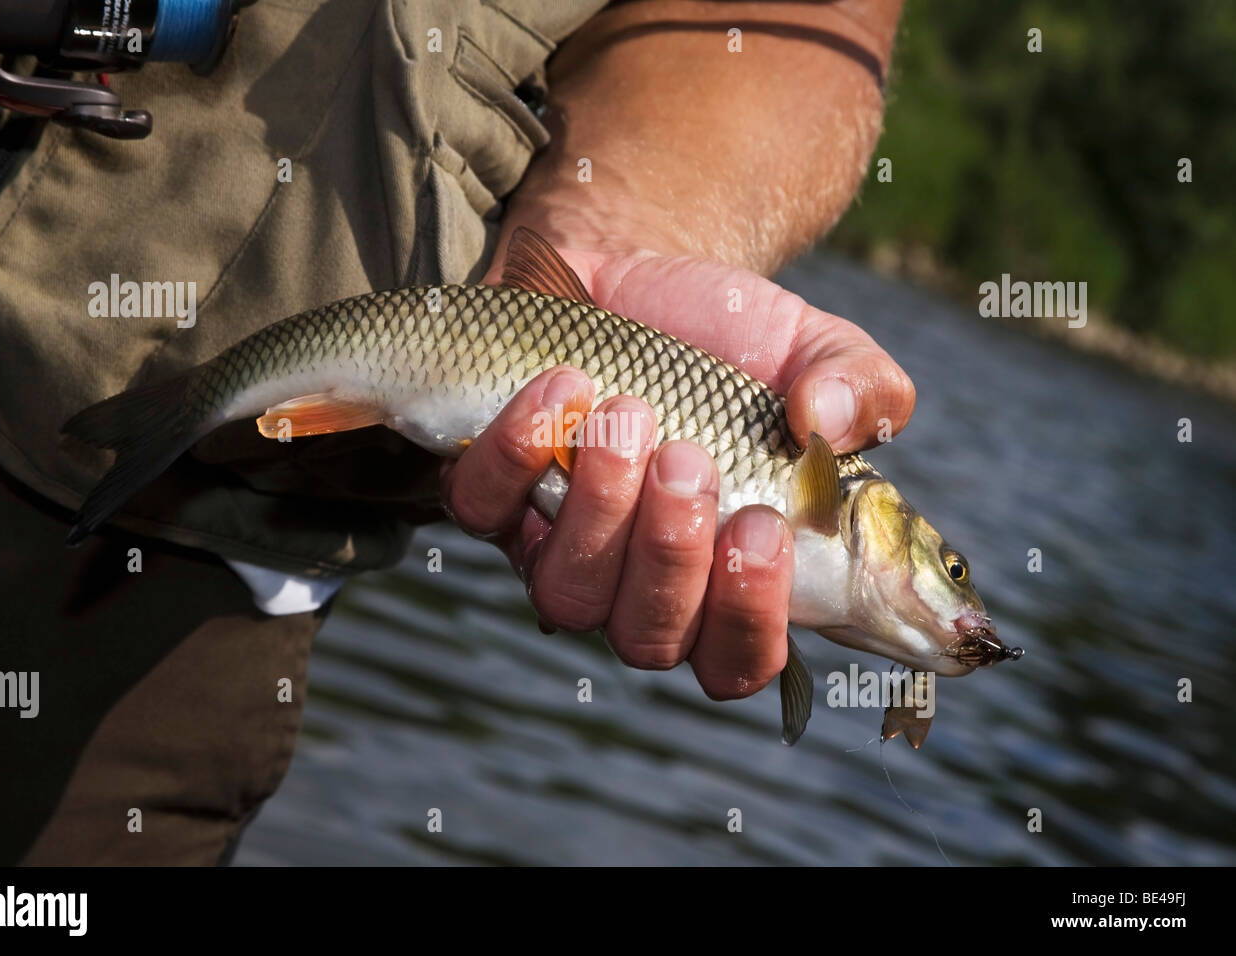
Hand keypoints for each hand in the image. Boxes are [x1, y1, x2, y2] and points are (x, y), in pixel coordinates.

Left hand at [440, 243, 914, 699]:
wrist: (634, 270)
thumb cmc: (729, 336)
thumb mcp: (817, 351)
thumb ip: (862, 389)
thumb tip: (827, 419)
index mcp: (726, 573)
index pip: (735, 659)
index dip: (746, 622)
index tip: (760, 528)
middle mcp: (636, 582)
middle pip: (646, 637)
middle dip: (668, 556)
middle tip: (687, 458)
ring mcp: (558, 544)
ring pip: (566, 591)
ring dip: (599, 509)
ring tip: (626, 415)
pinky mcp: (491, 491)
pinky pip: (482, 508)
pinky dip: (518, 452)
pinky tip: (561, 390)